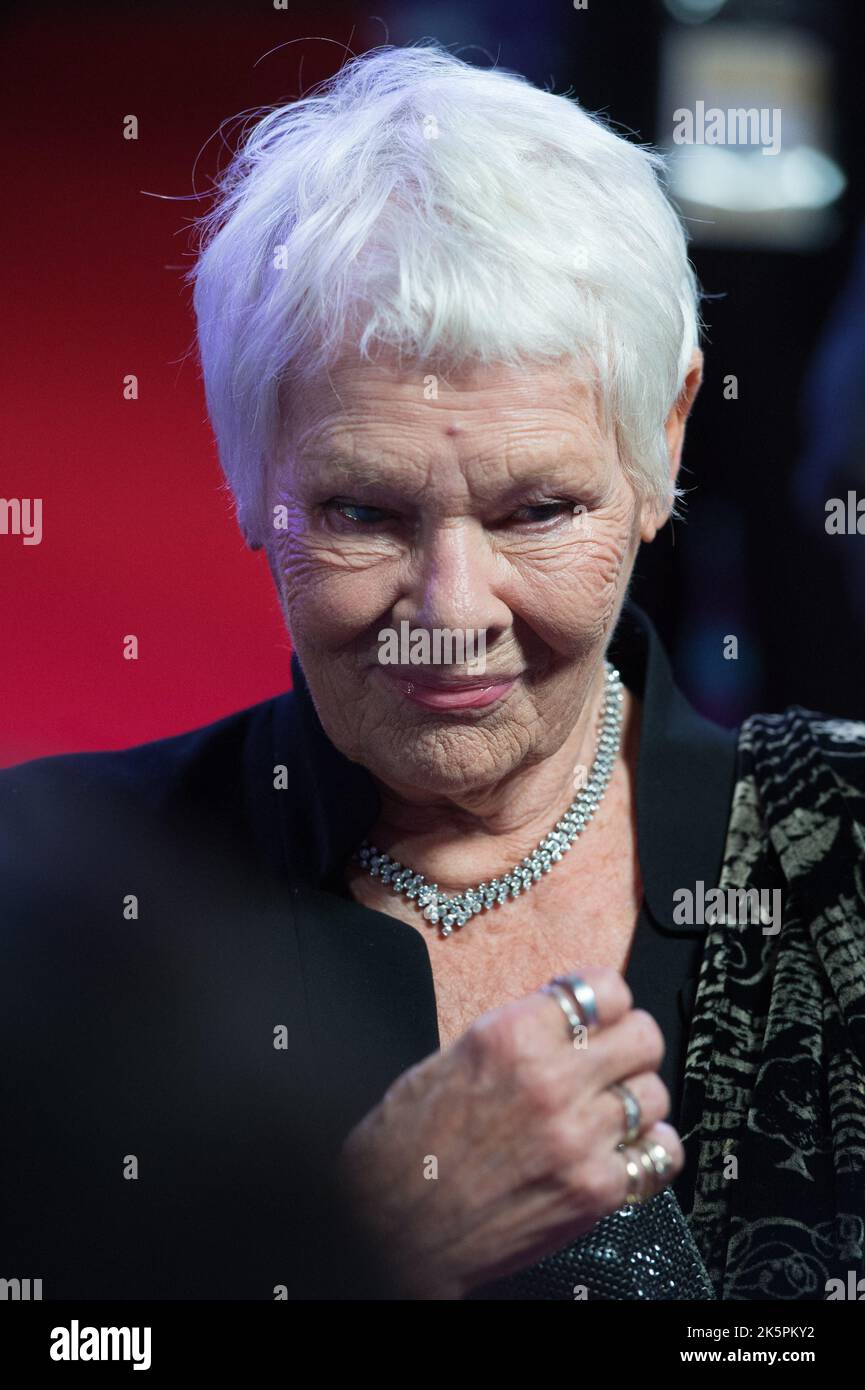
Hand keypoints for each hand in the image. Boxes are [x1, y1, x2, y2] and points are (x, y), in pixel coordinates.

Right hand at [335, 966, 682, 1297]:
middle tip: (610, 1059)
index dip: (606, 1001)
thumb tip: (567, 1018)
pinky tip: (621, 1150)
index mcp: (510, 1036)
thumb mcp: (451, 1058)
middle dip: (630, 1044)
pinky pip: (660, 1153)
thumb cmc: (405, 1146)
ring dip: (634, 1099)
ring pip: (654, 1093)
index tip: (597, 1013)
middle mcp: (551, 1080)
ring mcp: (579, 1138)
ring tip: (606, 1111)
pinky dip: (647, 1149)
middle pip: (643, 1037)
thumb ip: (517, 1034)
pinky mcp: (595, 1191)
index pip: (603, 989)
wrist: (391, 1229)